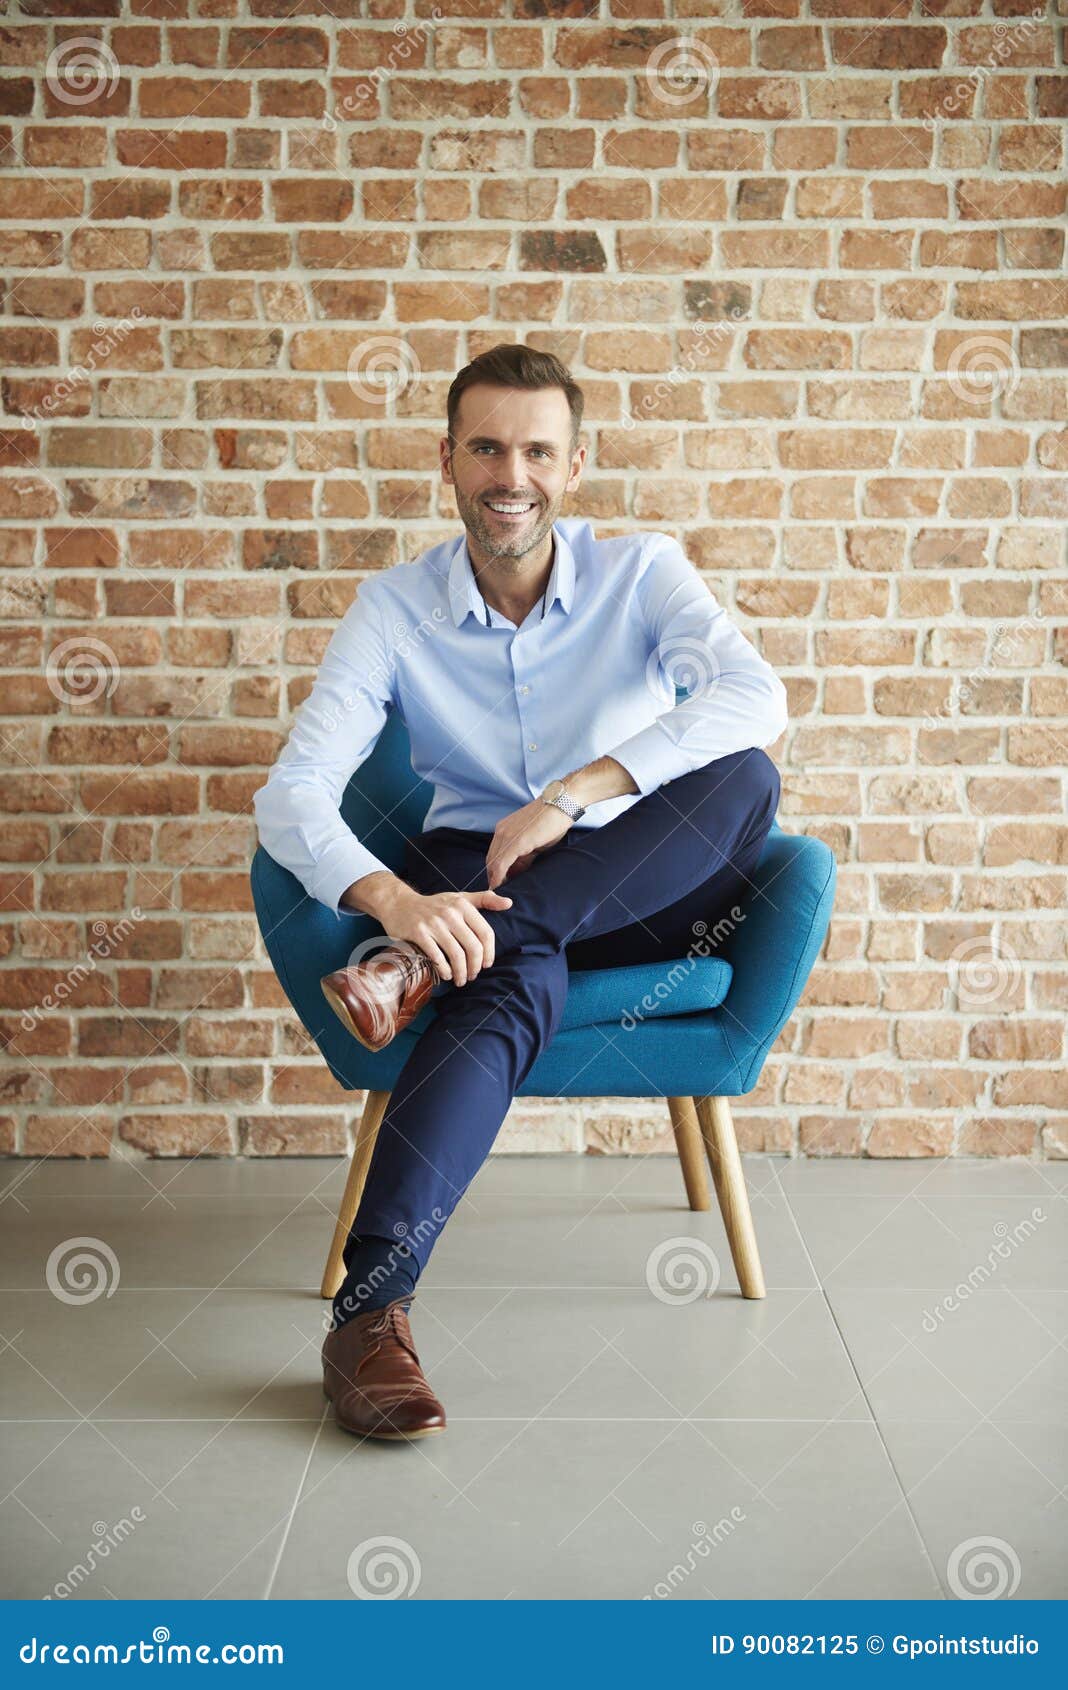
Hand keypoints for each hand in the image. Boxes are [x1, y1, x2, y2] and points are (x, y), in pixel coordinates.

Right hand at [381, 886, 513, 987]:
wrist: (399, 903)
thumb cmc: (434, 905)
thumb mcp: (459, 898)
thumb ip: (484, 900)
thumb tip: (509, 904)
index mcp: (463, 905)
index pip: (486, 933)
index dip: (489, 953)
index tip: (486, 965)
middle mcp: (450, 913)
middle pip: (473, 947)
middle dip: (475, 967)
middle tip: (472, 976)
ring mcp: (434, 923)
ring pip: (456, 954)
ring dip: (461, 972)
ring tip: (461, 980)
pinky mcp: (419, 933)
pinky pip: (437, 956)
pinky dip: (444, 970)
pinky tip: (446, 975)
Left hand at [485, 798, 572, 890]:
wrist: (562, 804)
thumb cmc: (552, 821)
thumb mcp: (534, 841)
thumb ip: (524, 856)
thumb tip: (518, 871)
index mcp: (504, 829)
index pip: (494, 854)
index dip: (495, 871)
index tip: (499, 883)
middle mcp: (501, 831)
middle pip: (491, 860)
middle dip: (494, 877)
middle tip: (500, 890)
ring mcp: (506, 835)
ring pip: (494, 863)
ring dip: (496, 879)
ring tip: (502, 891)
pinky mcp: (515, 842)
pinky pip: (501, 864)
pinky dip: (500, 877)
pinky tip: (503, 886)